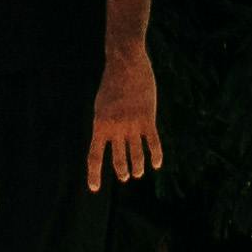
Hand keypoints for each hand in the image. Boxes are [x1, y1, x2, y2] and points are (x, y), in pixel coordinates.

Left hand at [88, 45, 161, 188]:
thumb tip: (108, 141)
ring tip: (139, 172)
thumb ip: (104, 124)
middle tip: (126, 176)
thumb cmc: (112, 82)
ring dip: (138, 167)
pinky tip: (157, 164)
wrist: (126, 62)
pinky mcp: (147, 118)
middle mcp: (115, 128)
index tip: (94, 189)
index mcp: (100, 124)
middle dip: (123, 172)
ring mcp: (132, 124)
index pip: (94, 156)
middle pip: (119, 160)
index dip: (94, 175)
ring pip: (137, 156)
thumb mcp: (101, 104)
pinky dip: (156, 156)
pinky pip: (153, 144)